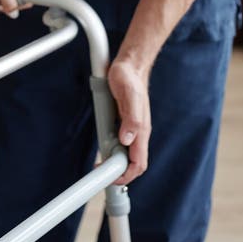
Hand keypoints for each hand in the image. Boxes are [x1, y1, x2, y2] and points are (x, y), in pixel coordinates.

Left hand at [107, 55, 151, 184]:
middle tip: (101, 172)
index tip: (111, 178)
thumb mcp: (128, 95)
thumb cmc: (129, 77)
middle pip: (134, 162)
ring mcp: (133, 126)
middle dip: (120, 172)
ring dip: (115, 160)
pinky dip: (114, 148)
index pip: (139, 162)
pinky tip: (104, 145)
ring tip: (100, 163)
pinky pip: (123, 141)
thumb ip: (131, 118)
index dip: (126, 174)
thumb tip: (127, 140)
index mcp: (141, 129)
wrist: (130, 63)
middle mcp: (139, 131)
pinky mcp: (126, 120)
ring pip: (128, 152)